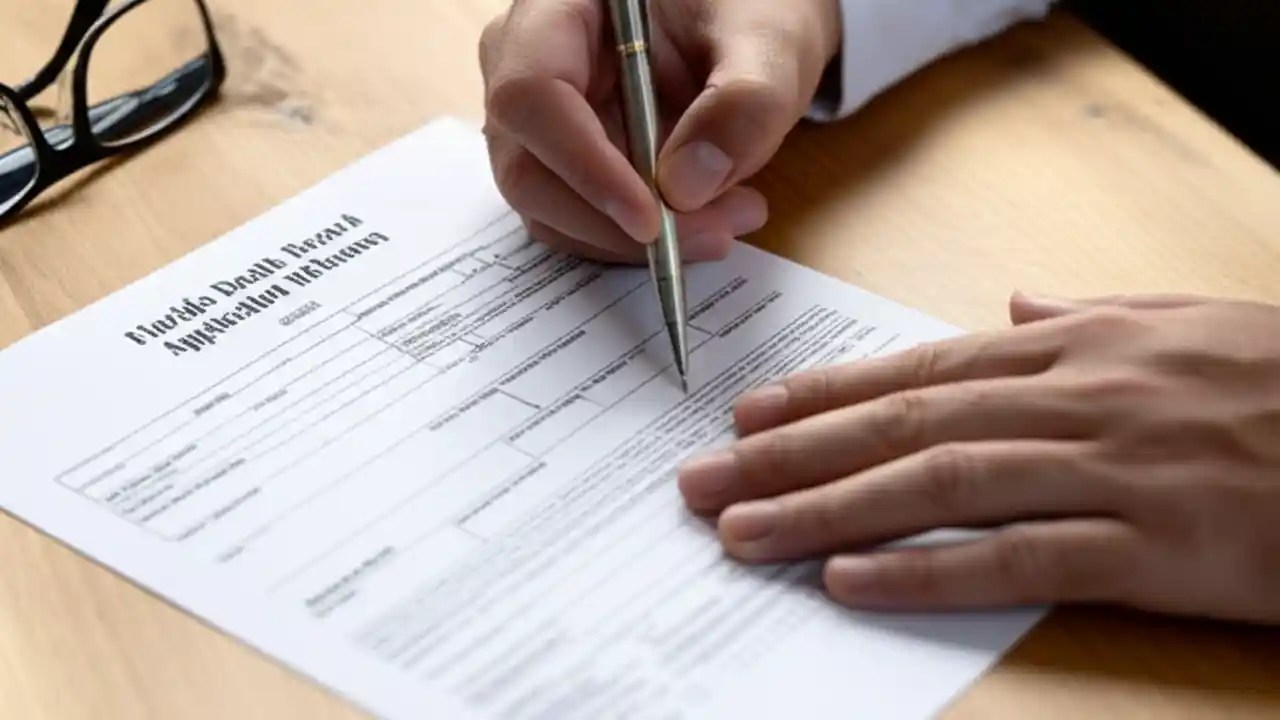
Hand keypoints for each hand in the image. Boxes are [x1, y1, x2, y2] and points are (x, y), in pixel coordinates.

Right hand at [478, 0, 841, 261]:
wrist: (745, 26)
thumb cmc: (748, 10)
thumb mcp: (769, 42)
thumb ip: (743, 104)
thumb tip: (683, 190)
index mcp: (559, 4)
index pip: (532, 93)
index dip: (582, 164)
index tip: (651, 219)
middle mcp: (528, 60)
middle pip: (528, 166)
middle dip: (613, 221)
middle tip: (709, 234)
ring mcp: (541, 117)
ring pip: (549, 206)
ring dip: (630, 239)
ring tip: (726, 222)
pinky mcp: (562, 160)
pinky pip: (575, 217)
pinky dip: (633, 238)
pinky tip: (703, 219)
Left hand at [677, 292, 1279, 624]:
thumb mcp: (1188, 322)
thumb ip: (1086, 316)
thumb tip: (1008, 306)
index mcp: (1078, 347)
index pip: (921, 368)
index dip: (827, 392)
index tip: (750, 412)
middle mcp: (1075, 399)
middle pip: (904, 424)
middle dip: (792, 453)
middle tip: (705, 477)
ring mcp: (1109, 473)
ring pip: (937, 485)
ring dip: (827, 508)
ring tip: (744, 529)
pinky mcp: (1151, 549)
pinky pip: (1015, 558)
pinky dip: (924, 568)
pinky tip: (849, 579)